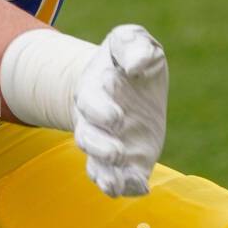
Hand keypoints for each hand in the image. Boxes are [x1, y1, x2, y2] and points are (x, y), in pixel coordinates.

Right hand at [72, 23, 167, 197]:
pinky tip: (140, 187)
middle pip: (87, 138)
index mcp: (94, 90)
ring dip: (106, 173)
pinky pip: (117, 181)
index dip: (101, 108)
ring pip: (96, 164)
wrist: (126, 81)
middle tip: (117, 147)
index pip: (90, 102)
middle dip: (100, 146)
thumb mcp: (130, 40)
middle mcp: (95, 121)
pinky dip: (124, 187)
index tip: (117, 109)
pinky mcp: (128, 162)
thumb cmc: (126, 58)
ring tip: (117, 179)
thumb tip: (136, 65)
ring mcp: (109, 144)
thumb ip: (132, 44)